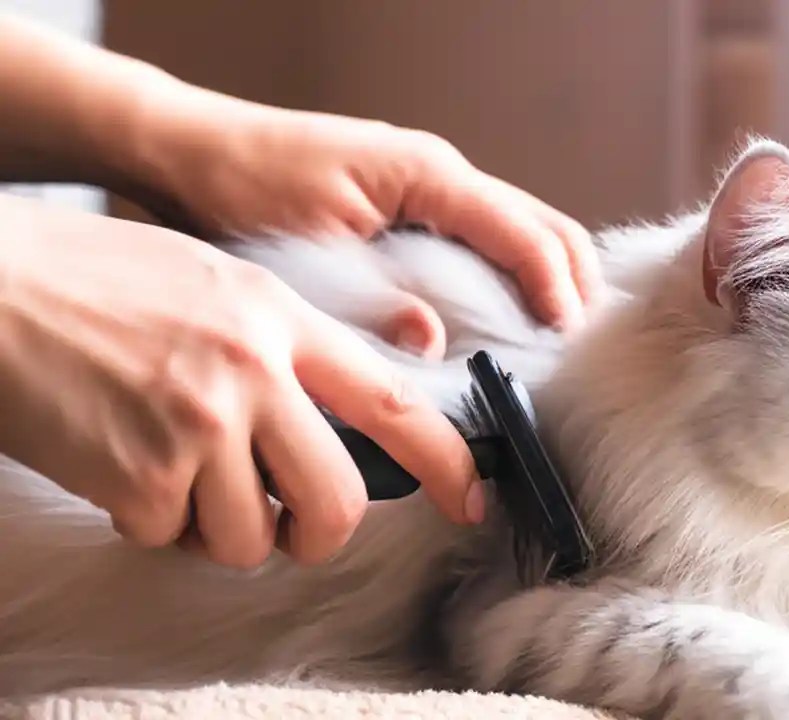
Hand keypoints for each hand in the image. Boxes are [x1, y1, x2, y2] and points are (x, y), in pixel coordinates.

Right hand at [0, 194, 484, 567]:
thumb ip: (286, 341)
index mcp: (279, 319)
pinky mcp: (138, 474)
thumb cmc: (96, 281)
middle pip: (336, 498)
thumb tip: (345, 411)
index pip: (393, 399)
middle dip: (315, 532)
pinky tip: (119, 468)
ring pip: (248, 536)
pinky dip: (148, 520)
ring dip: (215, 529)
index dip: (444, 457)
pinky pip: (169, 536)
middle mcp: (252, 373)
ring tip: (175, 480)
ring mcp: (197, 425)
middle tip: (286, 528)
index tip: (470, 496)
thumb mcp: (215, 282)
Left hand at [140, 104, 601, 350]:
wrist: (192, 152)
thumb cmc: (243, 185)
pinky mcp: (415, 205)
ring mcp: (432, 186)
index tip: (566, 340)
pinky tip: (509, 319)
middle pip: (544, 226)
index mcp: (428, 174)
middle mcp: (442, 173)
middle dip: (575, 284)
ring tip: (558, 341)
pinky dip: (515, 276)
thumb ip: (378, 300)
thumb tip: (433, 344)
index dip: (555, 290)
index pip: (523, 233)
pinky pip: (488, 239)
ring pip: (524, 231)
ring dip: (550, 280)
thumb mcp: (311, 252)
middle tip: (581, 349)